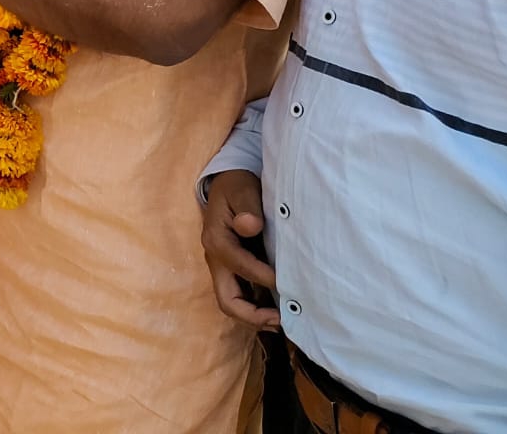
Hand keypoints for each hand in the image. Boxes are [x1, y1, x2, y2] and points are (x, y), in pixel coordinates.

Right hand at [202, 169, 279, 330]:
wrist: (227, 182)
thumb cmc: (237, 186)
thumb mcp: (242, 189)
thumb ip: (247, 207)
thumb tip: (250, 225)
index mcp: (217, 240)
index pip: (240, 266)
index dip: (265, 278)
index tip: (291, 285)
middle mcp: (215, 258)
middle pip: (227, 299)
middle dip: (253, 315)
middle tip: (281, 321)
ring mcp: (221, 266)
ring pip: (231, 302)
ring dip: (254, 316)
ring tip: (281, 323)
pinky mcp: (230, 269)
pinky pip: (239, 295)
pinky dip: (255, 308)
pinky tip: (276, 312)